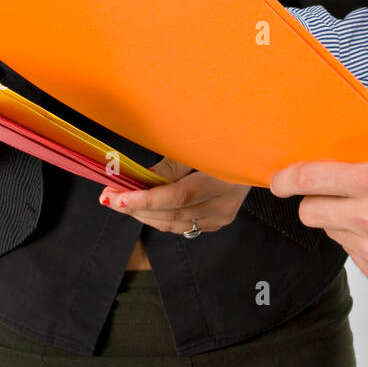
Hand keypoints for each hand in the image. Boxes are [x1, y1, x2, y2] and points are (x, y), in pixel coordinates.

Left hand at [99, 156, 251, 234]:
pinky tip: (142, 208)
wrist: (259, 153)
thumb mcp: (201, 144)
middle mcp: (225, 204)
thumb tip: (141, 178)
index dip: (147, 199)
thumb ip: (172, 164)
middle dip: (137, 208)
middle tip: (108, 198)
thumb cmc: (227, 141)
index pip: (180, 196)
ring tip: (119, 202)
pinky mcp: (218, 223)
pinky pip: (182, 226)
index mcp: (224, 178)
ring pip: (174, 224)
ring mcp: (223, 217)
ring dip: (143, 215)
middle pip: (174, 214)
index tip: (118, 197)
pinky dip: (159, 218)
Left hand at [270, 155, 367, 289]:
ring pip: (331, 232)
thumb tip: (335, 161)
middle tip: (331, 197)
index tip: (279, 181)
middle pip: (310, 212)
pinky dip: (360, 244)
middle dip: (316, 202)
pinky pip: (351, 254)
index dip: (287, 179)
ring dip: (341, 223)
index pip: (311, 179)